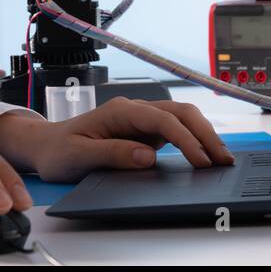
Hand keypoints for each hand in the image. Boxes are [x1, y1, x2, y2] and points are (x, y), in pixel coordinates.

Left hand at [0, 97, 236, 182]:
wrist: (47, 146)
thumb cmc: (59, 150)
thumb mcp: (79, 156)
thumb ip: (113, 154)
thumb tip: (148, 156)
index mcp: (120, 111)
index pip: (162, 120)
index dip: (185, 139)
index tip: (199, 160)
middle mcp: (134, 110)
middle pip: (180, 113)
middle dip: (205, 133)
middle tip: (223, 159)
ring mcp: (141, 120)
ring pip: (182, 118)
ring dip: (203, 135)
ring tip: (222, 158)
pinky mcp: (144, 132)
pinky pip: (175, 131)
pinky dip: (194, 140)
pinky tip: (205, 155)